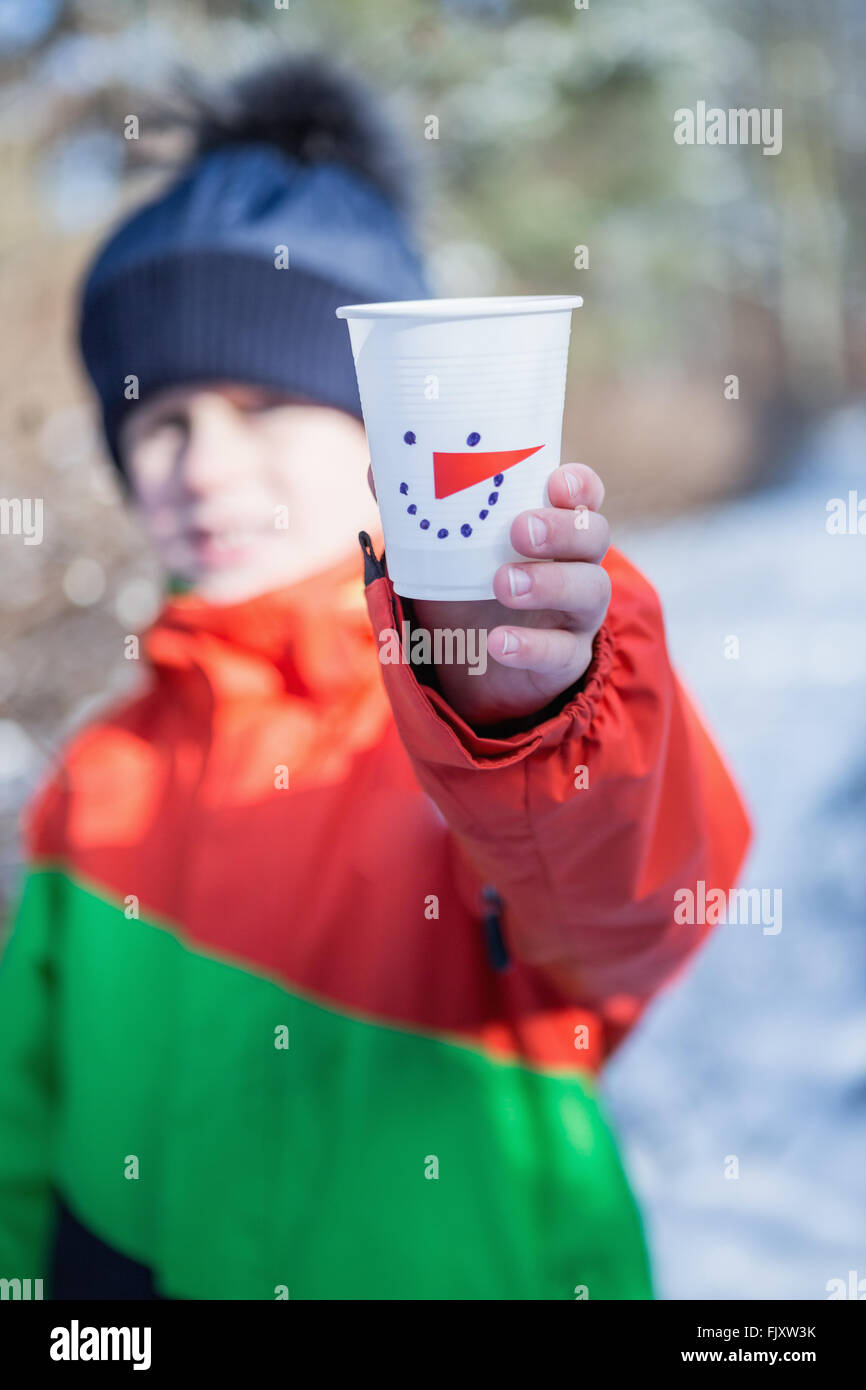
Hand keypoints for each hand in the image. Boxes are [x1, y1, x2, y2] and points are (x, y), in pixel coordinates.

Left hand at [406, 464, 610, 728]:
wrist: (467, 666)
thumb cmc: (464, 590)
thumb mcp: (439, 551)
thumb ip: (419, 512)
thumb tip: (379, 470)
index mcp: (550, 526)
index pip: (583, 494)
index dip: (578, 484)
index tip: (555, 481)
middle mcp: (575, 563)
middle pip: (594, 535)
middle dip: (561, 529)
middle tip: (519, 530)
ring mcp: (577, 612)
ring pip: (591, 589)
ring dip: (549, 582)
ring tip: (503, 583)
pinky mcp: (567, 657)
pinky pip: (563, 651)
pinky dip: (531, 645)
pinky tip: (498, 642)